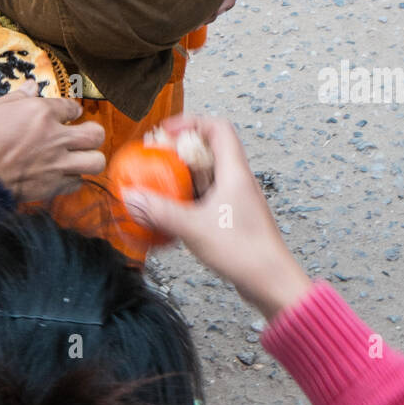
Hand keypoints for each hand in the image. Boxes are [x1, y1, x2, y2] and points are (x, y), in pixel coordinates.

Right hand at [0, 80, 105, 201]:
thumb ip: (15, 98)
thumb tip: (31, 87)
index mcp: (41, 112)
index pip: (71, 106)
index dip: (70, 109)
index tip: (67, 114)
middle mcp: (56, 137)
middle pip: (95, 134)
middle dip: (92, 133)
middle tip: (82, 134)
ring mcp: (58, 163)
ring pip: (96, 161)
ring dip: (89, 158)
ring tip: (79, 157)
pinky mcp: (53, 187)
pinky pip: (78, 183)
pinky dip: (73, 179)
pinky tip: (62, 175)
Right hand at [120, 116, 312, 321]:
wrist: (271, 281)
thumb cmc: (243, 251)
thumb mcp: (194, 228)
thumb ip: (160, 211)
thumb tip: (132, 197)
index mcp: (234, 171)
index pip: (217, 128)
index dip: (190, 123)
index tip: (166, 132)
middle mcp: (238, 180)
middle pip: (210, 149)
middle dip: (181, 151)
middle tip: (158, 158)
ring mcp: (237, 199)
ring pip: (208, 174)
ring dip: (184, 176)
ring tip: (161, 184)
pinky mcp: (234, 217)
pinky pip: (209, 196)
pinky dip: (190, 198)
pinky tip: (173, 214)